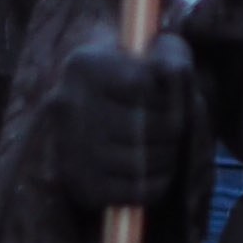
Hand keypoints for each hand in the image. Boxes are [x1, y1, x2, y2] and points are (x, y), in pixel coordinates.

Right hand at [36, 36, 208, 214]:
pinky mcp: (81, 186)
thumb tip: (173, 72)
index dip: (170, 91)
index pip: (142, 85)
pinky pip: (142, 190)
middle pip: (151, 126)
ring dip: (169, 155)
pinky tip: (151, 166)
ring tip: (162, 143)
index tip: (167, 90)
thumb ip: (174, 57)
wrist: (101, 110)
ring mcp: (69, 149)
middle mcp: (67, 106)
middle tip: (171, 123)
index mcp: (83, 65)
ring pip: (147, 161)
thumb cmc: (141, 75)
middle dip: (175, 126)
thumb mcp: (160, 52)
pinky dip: (159, 181)